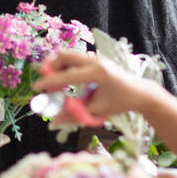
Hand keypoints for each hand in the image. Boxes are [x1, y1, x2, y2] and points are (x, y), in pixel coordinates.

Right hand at [33, 49, 155, 122]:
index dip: (50, 82)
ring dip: (57, 66)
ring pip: (68, 55)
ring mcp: (96, 57)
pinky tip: (65, 80)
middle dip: (50, 67)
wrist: (140, 93)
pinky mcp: (95, 59)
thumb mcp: (97, 110)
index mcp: (98, 73)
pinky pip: (74, 59)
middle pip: (64, 55)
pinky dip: (65, 67)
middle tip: (45, 82)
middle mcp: (96, 60)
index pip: (67, 75)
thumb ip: (74, 114)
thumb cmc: (121, 103)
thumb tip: (54, 121)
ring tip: (55, 83)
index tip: (36, 87)